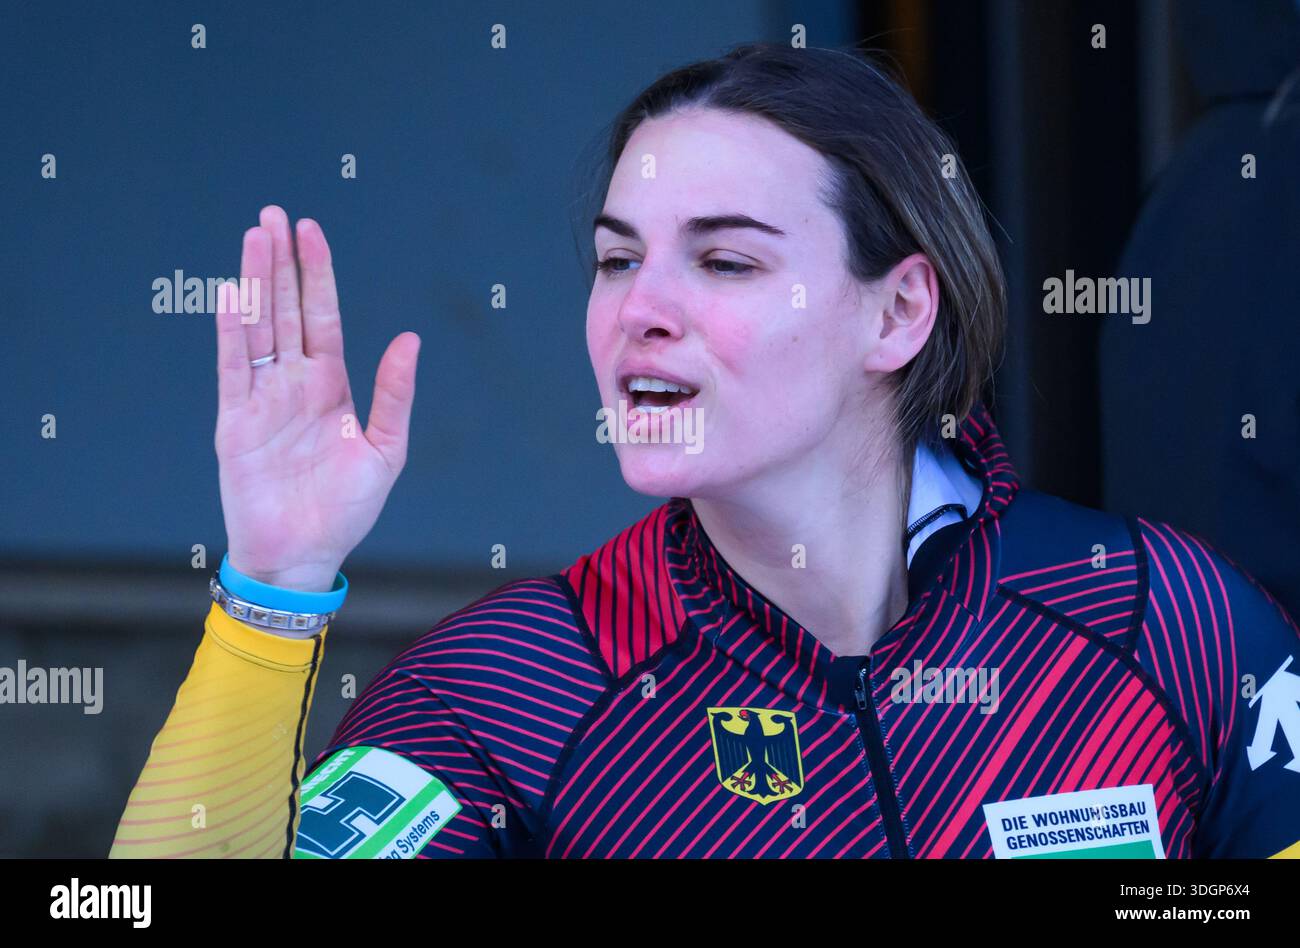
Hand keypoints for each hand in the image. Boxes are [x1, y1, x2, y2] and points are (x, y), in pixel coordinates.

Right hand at [214, 206, 419, 591]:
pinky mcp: (235, 421)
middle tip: (275, 214)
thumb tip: (410, 338)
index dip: (318, 274)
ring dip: (255, 282)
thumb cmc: (346, 510)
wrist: (304, 556)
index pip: (323, 316)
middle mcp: (295, 384)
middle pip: (286, 309)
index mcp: (331, 387)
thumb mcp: (385, 450)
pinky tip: (232, 295)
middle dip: (281, 262)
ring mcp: (262, 399)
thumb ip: (394, 394)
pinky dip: (231, 331)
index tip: (311, 231)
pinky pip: (232, 367)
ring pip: (257, 327)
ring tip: (254, 235)